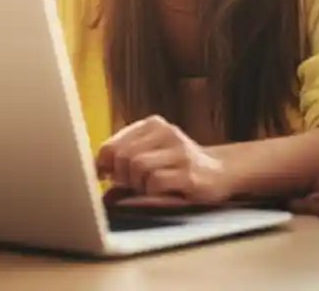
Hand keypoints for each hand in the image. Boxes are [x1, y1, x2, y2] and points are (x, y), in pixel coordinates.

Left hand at [95, 115, 231, 206]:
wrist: (221, 172)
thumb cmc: (179, 167)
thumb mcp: (152, 155)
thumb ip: (125, 159)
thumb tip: (97, 175)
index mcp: (153, 125)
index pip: (112, 145)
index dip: (103, 165)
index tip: (103, 177)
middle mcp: (166, 132)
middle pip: (123, 156)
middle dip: (122, 177)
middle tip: (132, 186)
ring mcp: (180, 152)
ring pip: (137, 166)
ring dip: (138, 185)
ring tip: (149, 188)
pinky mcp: (189, 174)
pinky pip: (155, 182)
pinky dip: (152, 193)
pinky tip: (163, 192)